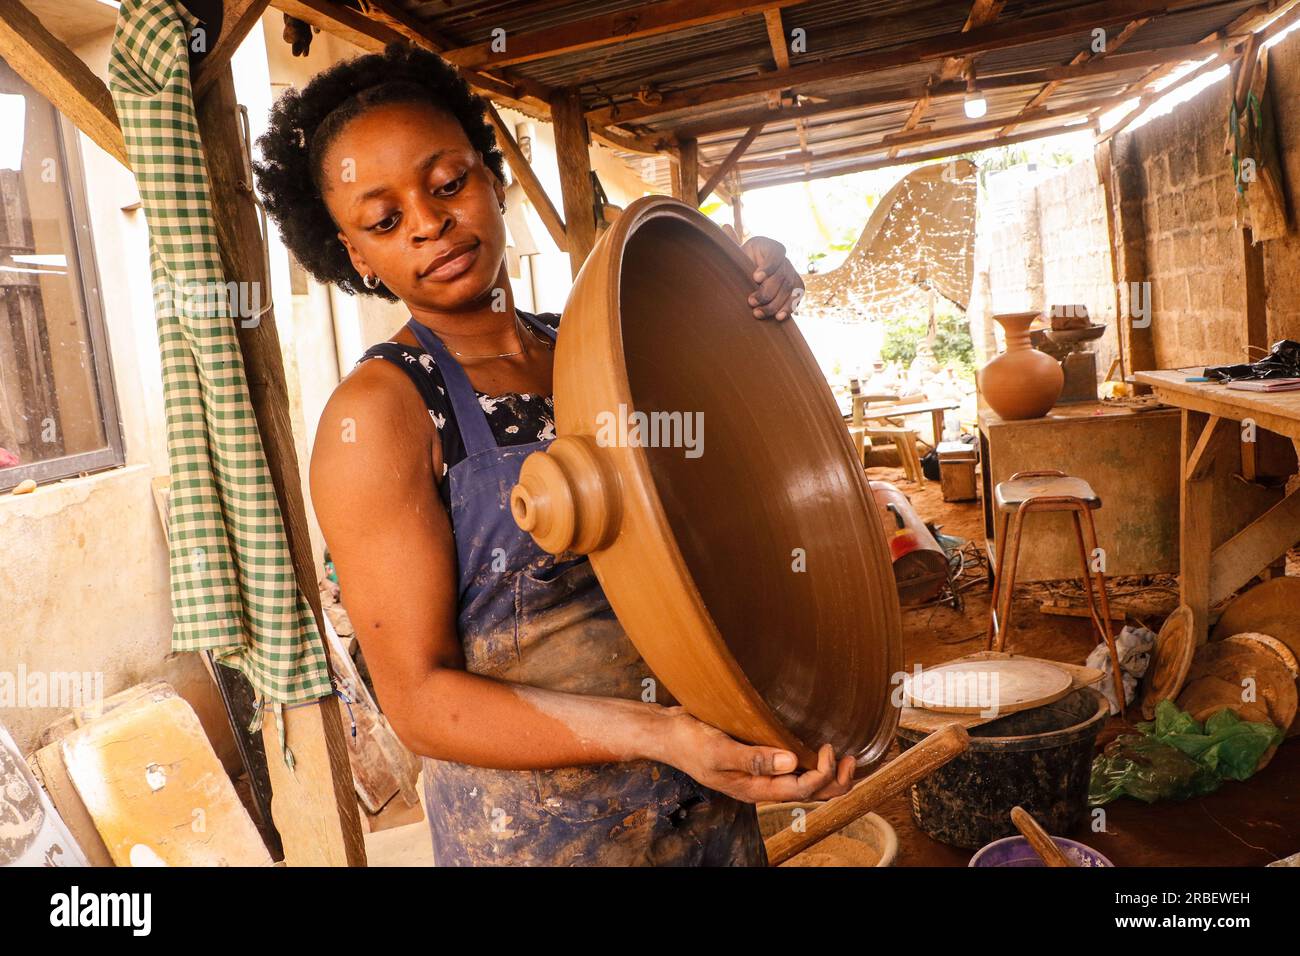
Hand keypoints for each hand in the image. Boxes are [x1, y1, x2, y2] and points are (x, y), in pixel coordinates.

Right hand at [656, 707, 854, 803]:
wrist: (668, 733)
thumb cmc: (689, 742)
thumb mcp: (718, 751)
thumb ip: (754, 759)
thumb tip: (792, 762)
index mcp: (753, 789)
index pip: (800, 791)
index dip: (821, 775)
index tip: (826, 749)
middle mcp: (760, 785)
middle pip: (807, 793)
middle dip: (834, 781)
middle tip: (851, 759)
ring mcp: (758, 773)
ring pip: (801, 783)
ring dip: (826, 775)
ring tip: (843, 757)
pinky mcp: (755, 758)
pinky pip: (789, 768)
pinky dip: (808, 763)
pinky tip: (812, 747)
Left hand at [722, 225, 803, 321]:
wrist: (753, 276)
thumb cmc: (742, 263)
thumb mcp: (736, 253)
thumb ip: (732, 243)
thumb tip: (725, 227)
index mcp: (770, 247)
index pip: (775, 254)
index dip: (768, 266)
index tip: (756, 277)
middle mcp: (785, 259)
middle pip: (781, 276)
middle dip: (767, 291)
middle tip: (751, 301)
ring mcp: (792, 273)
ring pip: (788, 289)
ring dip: (774, 304)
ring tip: (757, 313)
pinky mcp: (796, 287)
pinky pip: (796, 298)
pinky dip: (788, 308)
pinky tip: (778, 317)